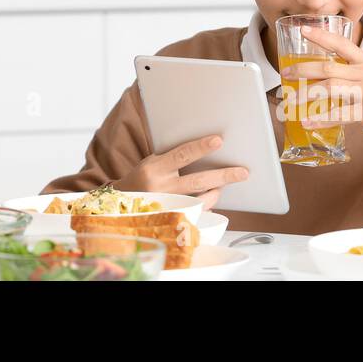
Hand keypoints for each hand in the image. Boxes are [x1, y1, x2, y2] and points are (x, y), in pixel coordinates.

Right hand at [115, 135, 248, 210]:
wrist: (120, 206)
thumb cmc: (142, 179)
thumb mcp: (151, 163)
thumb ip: (172, 158)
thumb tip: (203, 150)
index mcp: (153, 169)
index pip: (181, 155)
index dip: (201, 147)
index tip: (219, 141)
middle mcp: (160, 189)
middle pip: (198, 181)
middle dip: (223, 176)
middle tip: (242, 172)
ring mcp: (167, 207)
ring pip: (201, 200)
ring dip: (216, 191)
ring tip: (224, 184)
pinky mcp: (172, 220)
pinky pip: (197, 212)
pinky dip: (207, 203)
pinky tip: (212, 196)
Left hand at [279, 25, 362, 151]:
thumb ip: (349, 75)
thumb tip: (315, 75)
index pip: (342, 43)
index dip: (321, 35)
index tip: (303, 30)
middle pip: (328, 68)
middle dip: (303, 69)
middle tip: (286, 73)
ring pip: (330, 88)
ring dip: (306, 94)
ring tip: (290, 101)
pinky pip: (340, 114)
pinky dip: (321, 118)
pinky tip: (308, 121)